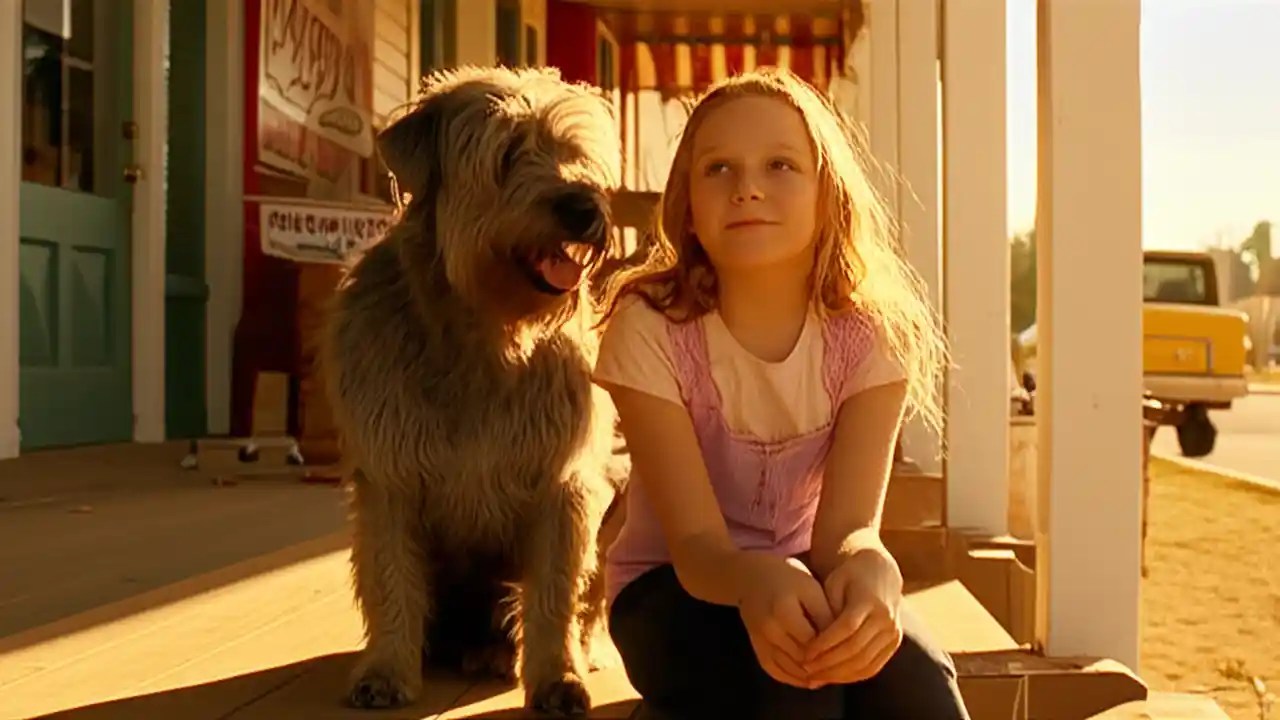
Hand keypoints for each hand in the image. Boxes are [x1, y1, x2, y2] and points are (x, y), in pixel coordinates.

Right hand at [736, 556, 835, 688]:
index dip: (833, 648)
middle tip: (844, 666)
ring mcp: (760, 641)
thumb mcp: (811, 589)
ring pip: (790, 669)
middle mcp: (768, 628)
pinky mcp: (757, 649)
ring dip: (811, 675)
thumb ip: (825, 616)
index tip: (849, 649)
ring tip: (831, 673)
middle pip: (802, 658)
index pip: (814, 641)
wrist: (752, 578)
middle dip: (823, 664)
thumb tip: (840, 644)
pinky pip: (776, 671)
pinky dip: (794, 678)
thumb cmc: (789, 580)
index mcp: (783, 610)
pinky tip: (810, 678)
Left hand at [802, 549, 903, 686]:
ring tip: (816, 676)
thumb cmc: (849, 577)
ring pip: (865, 662)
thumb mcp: (835, 582)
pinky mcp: (894, 643)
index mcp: (869, 600)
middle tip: (806, 669)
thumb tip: (813, 639)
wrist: (880, 573)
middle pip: (855, 649)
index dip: (824, 644)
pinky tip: (833, 677)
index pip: (846, 628)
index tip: (805, 653)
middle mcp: (885, 618)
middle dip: (828, 663)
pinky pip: (873, 667)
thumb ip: (826, 608)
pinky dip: (852, 676)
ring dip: (839, 674)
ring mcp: (893, 632)